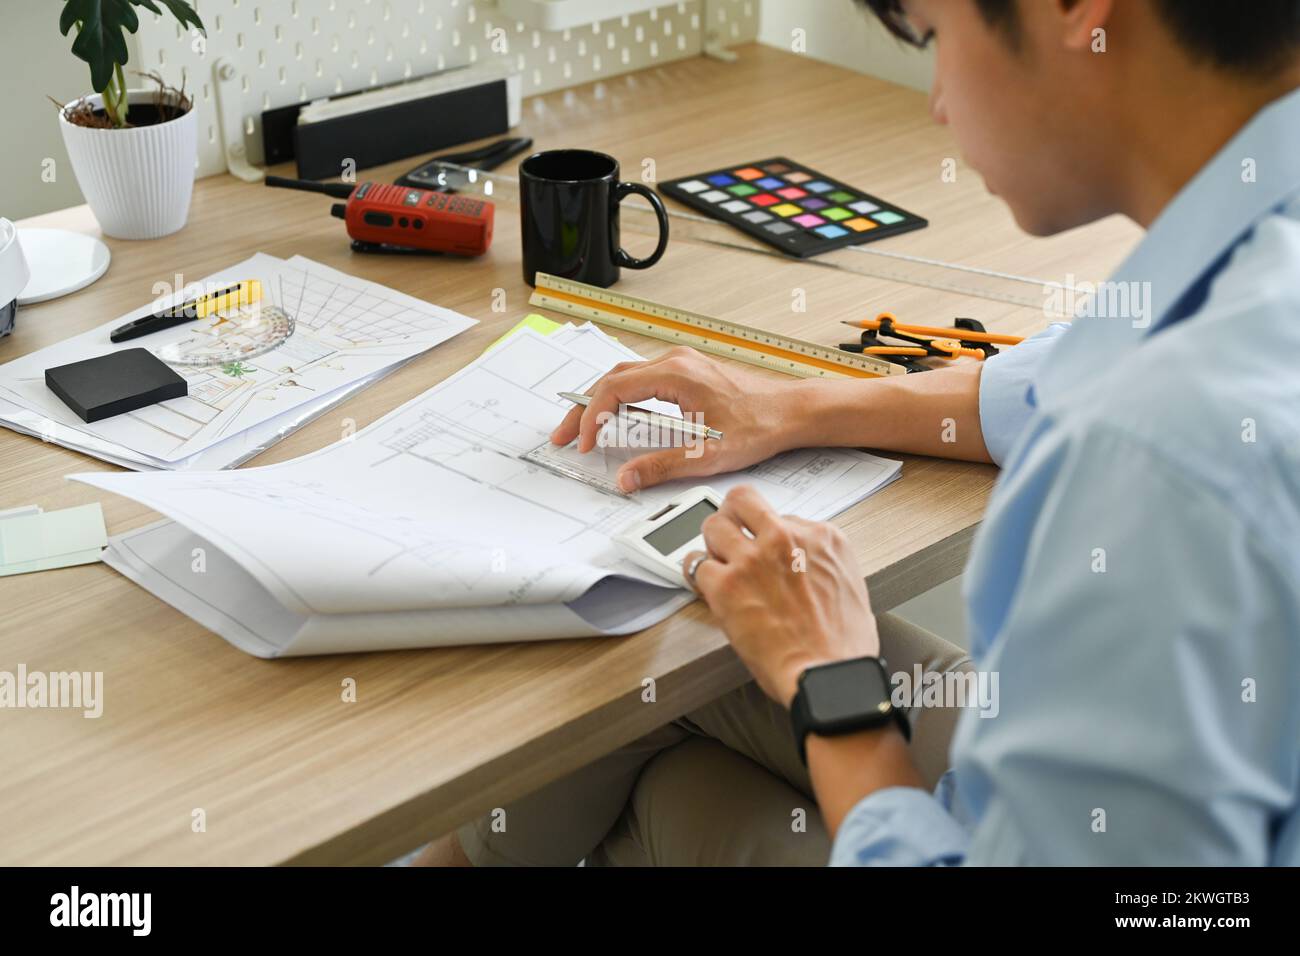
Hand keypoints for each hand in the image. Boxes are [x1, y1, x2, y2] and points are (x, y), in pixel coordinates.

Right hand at [550, 347, 804, 492]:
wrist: (792, 411)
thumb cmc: (760, 425)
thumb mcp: (708, 454)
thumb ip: (661, 466)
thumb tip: (626, 478)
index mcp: (676, 375)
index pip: (614, 389)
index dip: (590, 417)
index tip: (580, 442)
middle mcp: (676, 362)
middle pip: (612, 379)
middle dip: (583, 408)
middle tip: (562, 435)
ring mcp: (682, 364)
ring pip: (625, 376)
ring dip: (600, 401)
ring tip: (581, 428)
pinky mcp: (688, 373)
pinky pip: (642, 379)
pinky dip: (621, 397)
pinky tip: (616, 417)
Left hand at [685, 485, 879, 707]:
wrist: (828, 676)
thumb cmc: (842, 645)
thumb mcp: (849, 583)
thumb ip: (820, 560)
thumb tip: (800, 559)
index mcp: (821, 537)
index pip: (780, 514)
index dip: (768, 533)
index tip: (763, 546)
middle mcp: (786, 539)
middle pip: (741, 500)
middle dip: (732, 517)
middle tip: (730, 537)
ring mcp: (753, 559)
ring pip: (713, 525)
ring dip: (712, 545)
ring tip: (718, 563)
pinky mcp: (727, 586)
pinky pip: (696, 565)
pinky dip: (698, 577)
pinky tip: (707, 587)